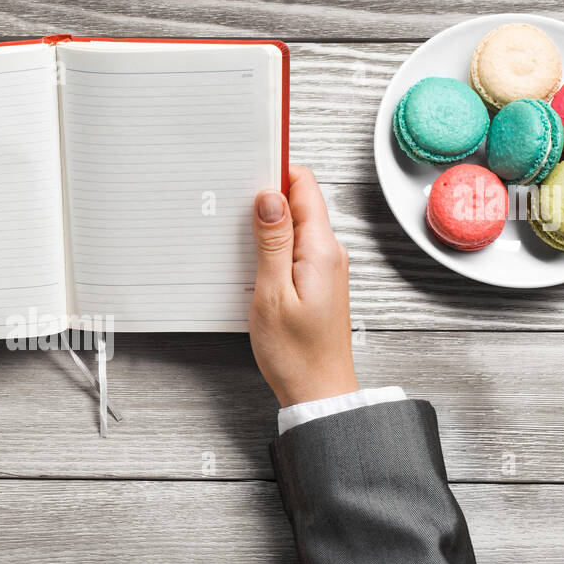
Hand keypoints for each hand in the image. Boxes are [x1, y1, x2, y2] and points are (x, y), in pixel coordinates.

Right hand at [248, 164, 357, 406]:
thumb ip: (271, 242)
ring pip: (294, 226)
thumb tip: (269, 197)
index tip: (248, 170)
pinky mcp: (318, 281)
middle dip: (267, 198)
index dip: (276, 172)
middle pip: (299, 202)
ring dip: (267, 225)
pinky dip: (273, 247)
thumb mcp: (272, 294)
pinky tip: (254, 262)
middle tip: (233, 209)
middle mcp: (329, 253)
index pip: (304, 186)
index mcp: (321, 250)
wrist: (319, 392)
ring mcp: (326, 267)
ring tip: (240, 239)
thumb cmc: (296, 354)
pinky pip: (295, 249)